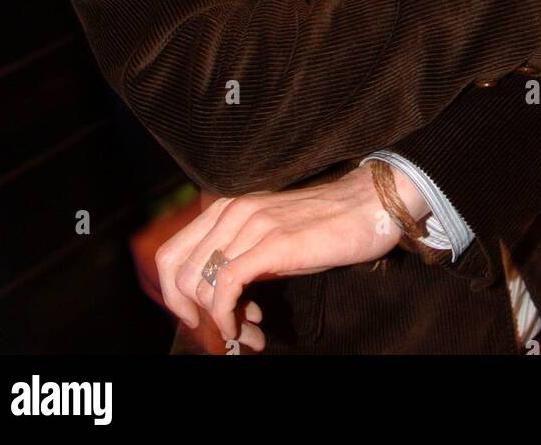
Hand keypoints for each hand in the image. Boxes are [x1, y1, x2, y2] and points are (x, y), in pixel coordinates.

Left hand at [156, 165, 411, 346]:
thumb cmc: (323, 226)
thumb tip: (220, 301)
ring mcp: (251, 224)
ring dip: (218, 322)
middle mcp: (232, 211)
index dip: (174, 295)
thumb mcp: (270, 236)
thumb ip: (240, 256)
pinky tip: (246, 327)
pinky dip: (226, 316)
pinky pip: (225, 285)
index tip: (198, 319)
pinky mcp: (272, 243)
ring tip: (248, 334)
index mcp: (226, 207)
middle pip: (176, 271)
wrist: (369, 206)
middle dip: (193, 313)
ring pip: (200, 283)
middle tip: (226, 333)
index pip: (170, 254)